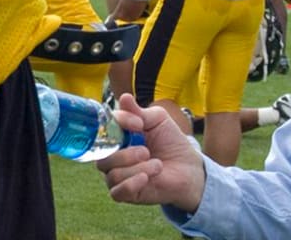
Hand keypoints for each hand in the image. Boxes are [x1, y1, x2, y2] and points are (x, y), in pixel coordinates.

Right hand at [96, 94, 206, 211]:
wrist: (188, 167)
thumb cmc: (171, 141)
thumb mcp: (158, 120)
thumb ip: (139, 112)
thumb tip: (124, 98)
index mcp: (118, 137)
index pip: (104, 131)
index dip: (117, 126)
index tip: (138, 125)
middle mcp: (114, 157)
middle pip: (102, 157)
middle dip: (125, 154)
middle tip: (146, 151)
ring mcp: (118, 176)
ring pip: (112, 174)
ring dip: (136, 168)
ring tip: (157, 164)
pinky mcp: (126, 194)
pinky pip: (117, 191)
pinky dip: (131, 183)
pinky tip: (146, 177)